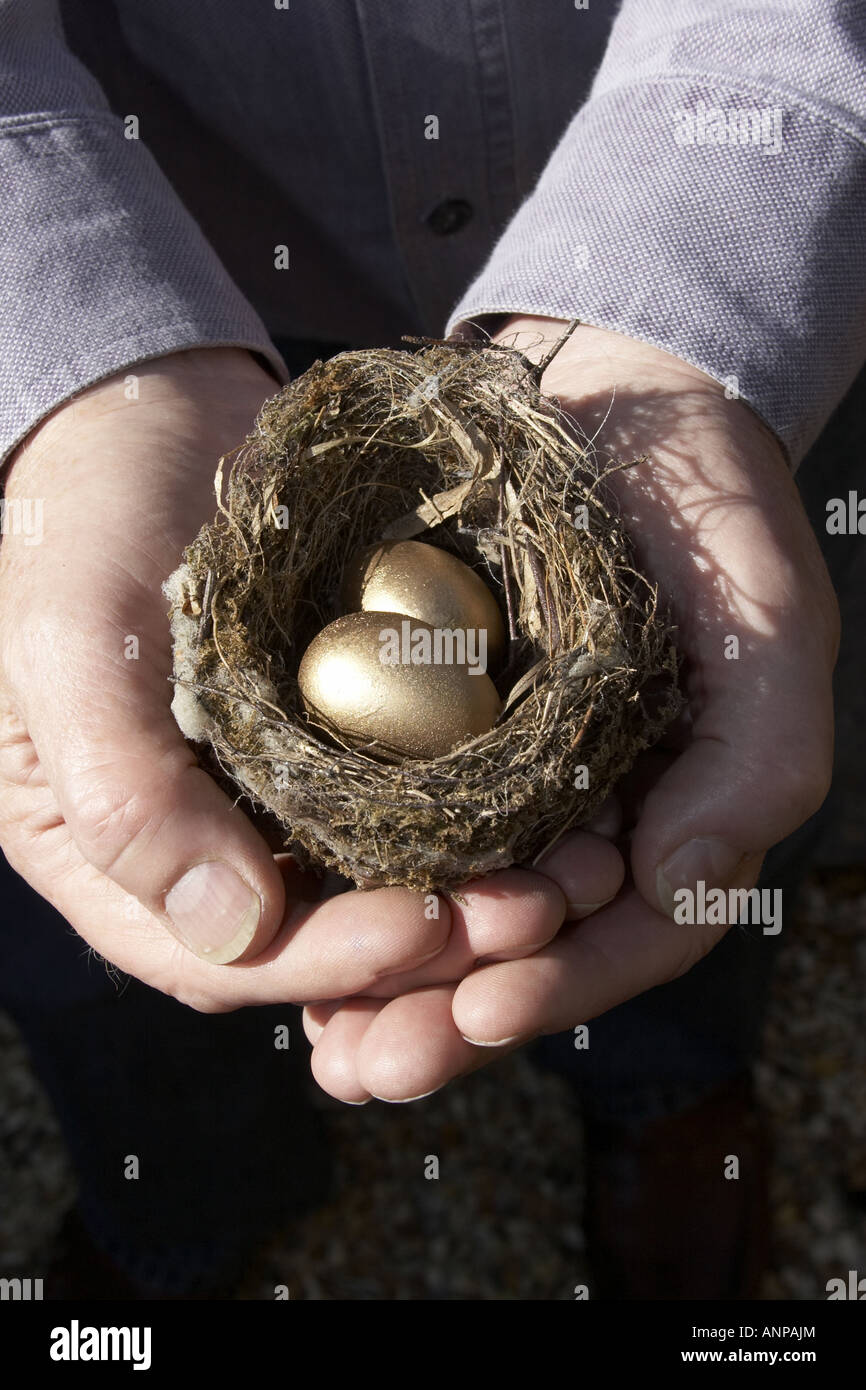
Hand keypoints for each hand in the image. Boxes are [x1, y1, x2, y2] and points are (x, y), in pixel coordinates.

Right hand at [0, 345, 621, 1013]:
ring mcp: (279, 792)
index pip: (223, 958)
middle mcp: (206, 845)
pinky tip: (560, 802)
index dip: (326, 962)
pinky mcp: (343, 735)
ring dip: (481, 887)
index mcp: (119, 858)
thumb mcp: (72, 648)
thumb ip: (126, 797)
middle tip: (534, 910)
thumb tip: (235, 935)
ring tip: (574, 871)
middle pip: (323, 936)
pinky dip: (484, 810)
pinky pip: (414, 793)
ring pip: (384, 879)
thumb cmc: (77, 523)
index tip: (424, 926)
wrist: (142, 415)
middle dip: (433, 940)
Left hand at [304, 318, 838, 1101]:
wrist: (612, 385)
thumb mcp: (768, 617)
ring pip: (451, 903)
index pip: (633, 930)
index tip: (478, 1011)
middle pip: (527, 944)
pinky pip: (391, 820)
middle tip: (369, 1068)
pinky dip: (350, 880)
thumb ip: (757, 758)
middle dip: (450, 1015)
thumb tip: (680, 890)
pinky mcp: (432, 724)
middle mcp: (592, 807)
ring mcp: (511, 771)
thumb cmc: (708, 503)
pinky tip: (291, 924)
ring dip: (387, 982)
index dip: (565, 982)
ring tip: (321, 1042)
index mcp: (677, 806)